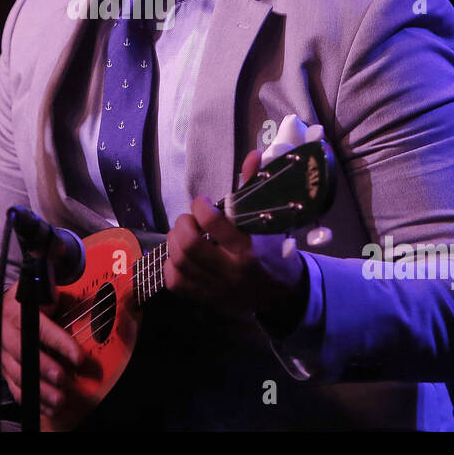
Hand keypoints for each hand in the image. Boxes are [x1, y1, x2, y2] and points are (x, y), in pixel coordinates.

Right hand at [0, 285, 86, 419]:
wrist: (3, 311)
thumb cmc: (33, 301)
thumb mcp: (45, 291)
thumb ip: (63, 295)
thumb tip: (92, 298)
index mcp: (19, 309)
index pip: (40, 327)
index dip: (60, 343)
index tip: (79, 358)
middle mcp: (7, 331)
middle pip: (23, 353)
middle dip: (45, 368)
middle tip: (64, 379)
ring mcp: (3, 353)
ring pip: (19, 375)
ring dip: (40, 390)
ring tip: (60, 400)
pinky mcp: (4, 369)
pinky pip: (15, 388)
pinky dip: (32, 400)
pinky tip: (49, 408)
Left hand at [164, 150, 308, 334]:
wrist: (283, 294)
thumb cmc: (274, 251)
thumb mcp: (269, 221)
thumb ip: (255, 189)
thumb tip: (253, 155)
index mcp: (247, 248)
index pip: (211, 222)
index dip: (200, 206)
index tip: (203, 202)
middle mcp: (230, 270)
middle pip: (189, 244)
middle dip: (182, 225)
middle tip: (189, 220)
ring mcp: (216, 288)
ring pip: (179, 262)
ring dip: (174, 242)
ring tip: (183, 235)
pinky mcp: (206, 299)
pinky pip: (175, 283)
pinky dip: (170, 266)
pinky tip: (180, 257)